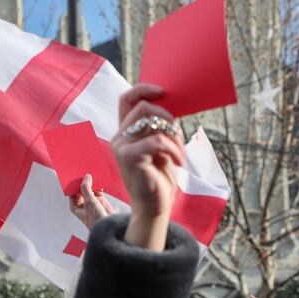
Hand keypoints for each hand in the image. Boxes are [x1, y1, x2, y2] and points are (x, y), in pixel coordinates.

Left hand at [69, 174, 115, 229]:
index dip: (73, 183)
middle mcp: (82, 202)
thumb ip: (86, 188)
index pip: (72, 191)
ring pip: (90, 188)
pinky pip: (98, 189)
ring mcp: (91, 201)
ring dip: (91, 183)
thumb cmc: (95, 218)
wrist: (108, 225)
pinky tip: (100, 180)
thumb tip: (86, 177)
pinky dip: (99, 185)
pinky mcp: (100, 199)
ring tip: (92, 174)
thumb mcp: (89, 201)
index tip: (75, 174)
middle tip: (84, 171)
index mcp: (75, 205)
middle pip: (80, 189)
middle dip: (83, 182)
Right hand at [113, 84, 184, 249]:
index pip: (126, 100)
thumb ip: (162, 126)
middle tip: (178, 135)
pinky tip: (179, 161)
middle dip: (167, 116)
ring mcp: (121, 147)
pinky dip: (173, 149)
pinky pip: (157, 140)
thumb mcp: (164, 147)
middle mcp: (119, 137)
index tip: (162, 91)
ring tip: (180, 154)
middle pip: (143, 107)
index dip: (143, 89)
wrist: (154, 208)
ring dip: (174, 136)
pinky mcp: (129, 157)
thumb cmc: (160, 178)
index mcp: (125, 133)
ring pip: (152, 122)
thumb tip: (173, 106)